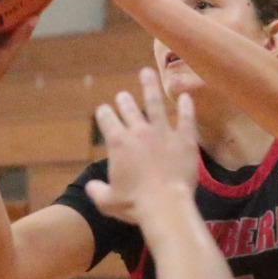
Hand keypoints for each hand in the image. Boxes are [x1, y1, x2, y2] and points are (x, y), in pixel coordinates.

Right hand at [84, 68, 197, 224]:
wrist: (166, 205)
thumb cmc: (135, 204)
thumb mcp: (108, 201)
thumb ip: (97, 191)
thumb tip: (91, 187)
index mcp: (118, 142)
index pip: (106, 119)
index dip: (104, 113)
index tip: (104, 112)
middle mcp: (139, 131)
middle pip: (129, 108)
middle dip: (124, 100)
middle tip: (123, 96)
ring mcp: (163, 132)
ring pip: (155, 103)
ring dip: (150, 87)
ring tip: (147, 73)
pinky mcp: (184, 139)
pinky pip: (186, 118)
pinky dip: (186, 107)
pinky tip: (186, 97)